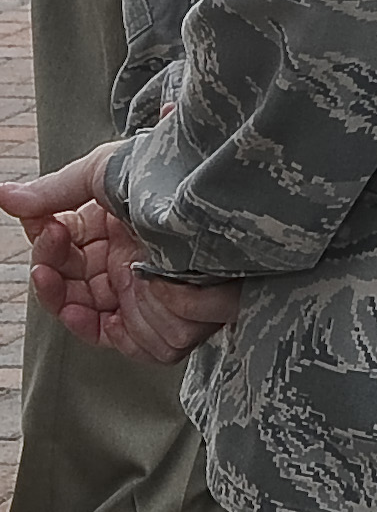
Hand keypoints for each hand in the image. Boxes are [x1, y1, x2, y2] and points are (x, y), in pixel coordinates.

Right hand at [0, 150, 238, 366]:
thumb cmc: (173, 181)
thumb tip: (4, 195)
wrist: (221, 214)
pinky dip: (87, 327)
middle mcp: (132, 260)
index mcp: (122, 225)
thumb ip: (56, 189)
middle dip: (50, 257)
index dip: (45, 231)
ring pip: (83, 308)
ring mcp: (146, 294)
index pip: (67, 238)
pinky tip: (73, 308)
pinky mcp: (162, 327)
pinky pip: (116, 339)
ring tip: (47, 270)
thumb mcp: (109, 173)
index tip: (37, 216)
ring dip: (55, 293)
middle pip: (70, 274)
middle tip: (51, 235)